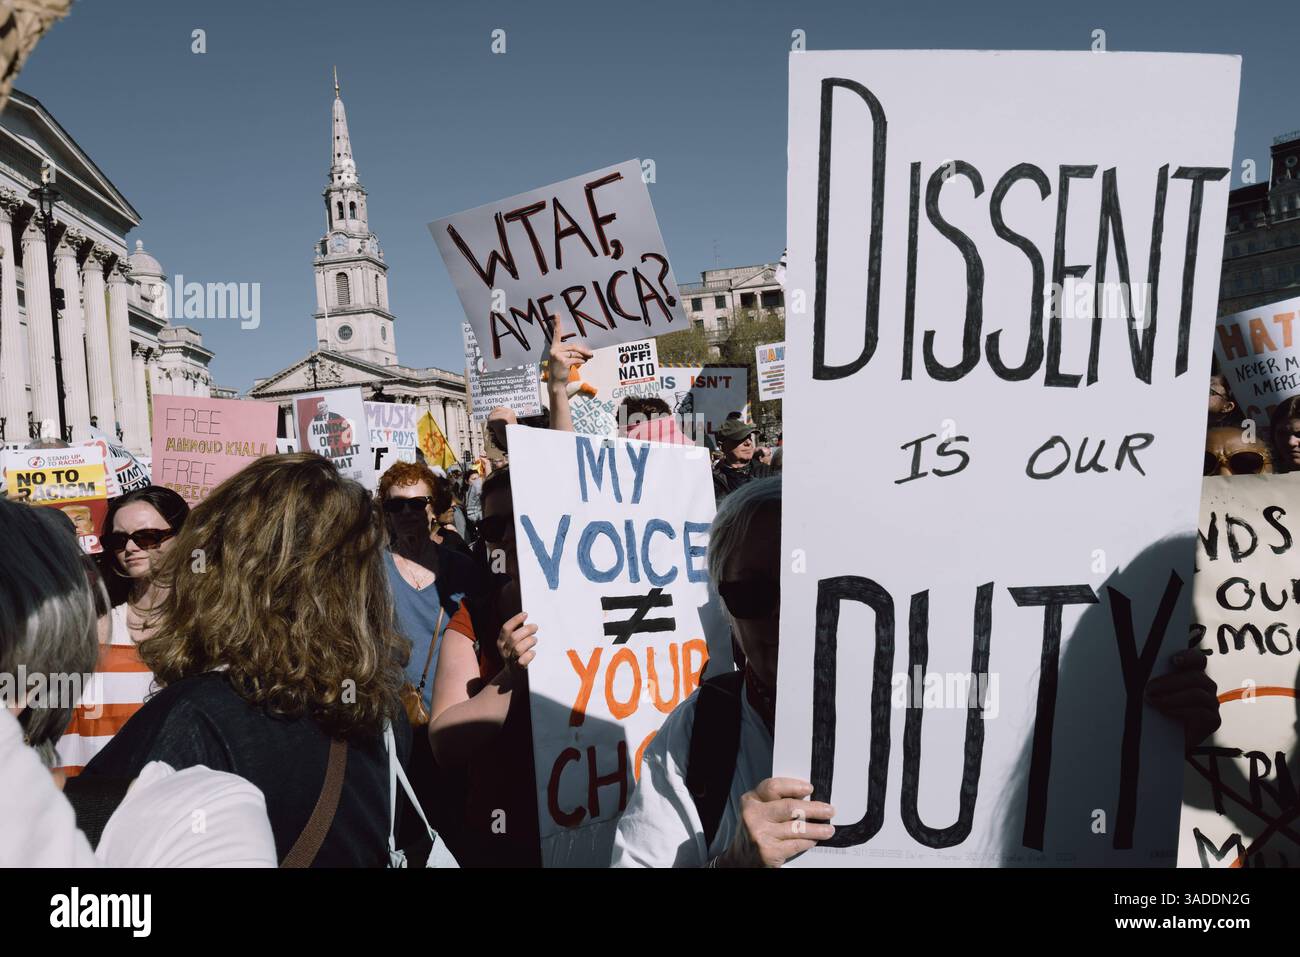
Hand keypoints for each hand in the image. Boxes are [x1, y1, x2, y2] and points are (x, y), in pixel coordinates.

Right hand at [497, 610, 537, 671]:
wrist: (513, 673)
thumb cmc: (516, 653)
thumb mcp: (512, 642)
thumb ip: (517, 632)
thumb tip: (528, 617)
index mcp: (501, 641)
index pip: (506, 628)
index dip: (515, 620)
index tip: (525, 614)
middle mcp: (504, 650)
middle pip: (514, 637)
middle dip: (527, 630)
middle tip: (535, 627)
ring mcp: (510, 659)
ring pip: (518, 648)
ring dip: (529, 641)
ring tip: (535, 640)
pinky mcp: (517, 668)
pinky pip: (522, 661)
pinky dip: (529, 655)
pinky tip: (533, 652)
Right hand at [546, 314, 592, 385]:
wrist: (556, 383)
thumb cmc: (561, 370)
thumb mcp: (564, 359)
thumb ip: (570, 353)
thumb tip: (585, 351)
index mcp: (554, 348)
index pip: (556, 334)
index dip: (556, 324)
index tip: (557, 314)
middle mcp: (554, 350)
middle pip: (572, 346)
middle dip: (583, 351)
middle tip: (591, 354)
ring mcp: (557, 356)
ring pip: (575, 353)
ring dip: (583, 357)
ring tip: (587, 360)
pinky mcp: (563, 361)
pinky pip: (576, 359)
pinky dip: (581, 361)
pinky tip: (583, 363)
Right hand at [716, 777, 834, 867]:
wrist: (739, 859)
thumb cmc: (755, 831)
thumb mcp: (759, 811)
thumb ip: (776, 802)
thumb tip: (807, 798)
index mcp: (751, 800)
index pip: (774, 787)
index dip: (794, 786)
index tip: (809, 788)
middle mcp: (753, 816)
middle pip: (790, 807)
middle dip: (814, 808)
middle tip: (828, 810)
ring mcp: (760, 834)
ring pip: (797, 828)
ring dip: (817, 829)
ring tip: (828, 829)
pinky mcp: (769, 852)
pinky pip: (796, 844)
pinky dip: (808, 842)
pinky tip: (813, 840)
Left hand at [1146, 649, 1220, 749]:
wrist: (1164, 741)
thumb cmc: (1158, 712)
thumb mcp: (1156, 692)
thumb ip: (1155, 680)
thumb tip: (1140, 670)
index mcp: (1193, 674)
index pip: (1198, 659)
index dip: (1189, 657)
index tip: (1174, 661)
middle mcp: (1206, 687)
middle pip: (1195, 677)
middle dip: (1169, 682)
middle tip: (1149, 688)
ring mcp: (1212, 703)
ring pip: (1196, 694)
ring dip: (1171, 697)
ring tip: (1153, 701)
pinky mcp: (1213, 720)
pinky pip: (1200, 712)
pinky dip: (1179, 710)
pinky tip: (1165, 712)